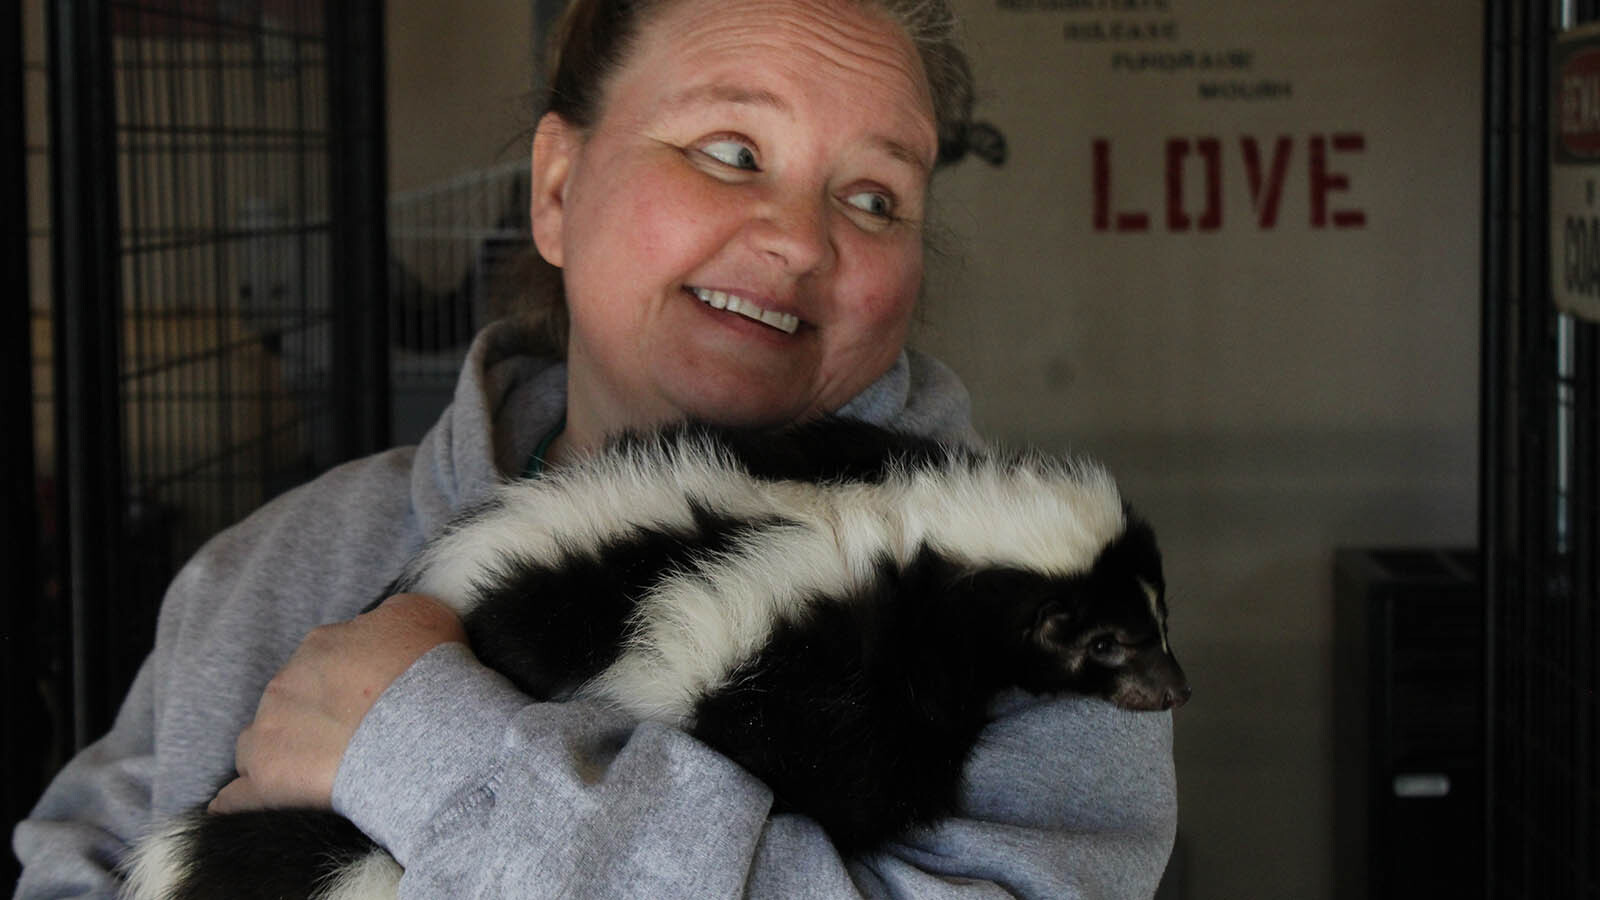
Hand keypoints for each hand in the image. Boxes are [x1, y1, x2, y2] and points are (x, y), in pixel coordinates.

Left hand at [209, 593, 467, 812]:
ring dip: (280, 754)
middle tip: (355, 739)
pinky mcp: (265, 782)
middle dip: (313, 717)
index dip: (347, 684)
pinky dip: (248, 801)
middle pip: (288, 702)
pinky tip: (267, 806)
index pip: (322, 662)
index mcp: (321, 645)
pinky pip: (237, 798)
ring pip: (256, 744)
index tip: (372, 702)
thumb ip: (391, 615)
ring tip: (318, 775)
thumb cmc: (431, 675)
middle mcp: (285, 683)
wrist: (427, 733)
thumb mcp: (424, 614)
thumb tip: (378, 623)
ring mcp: (269, 733)